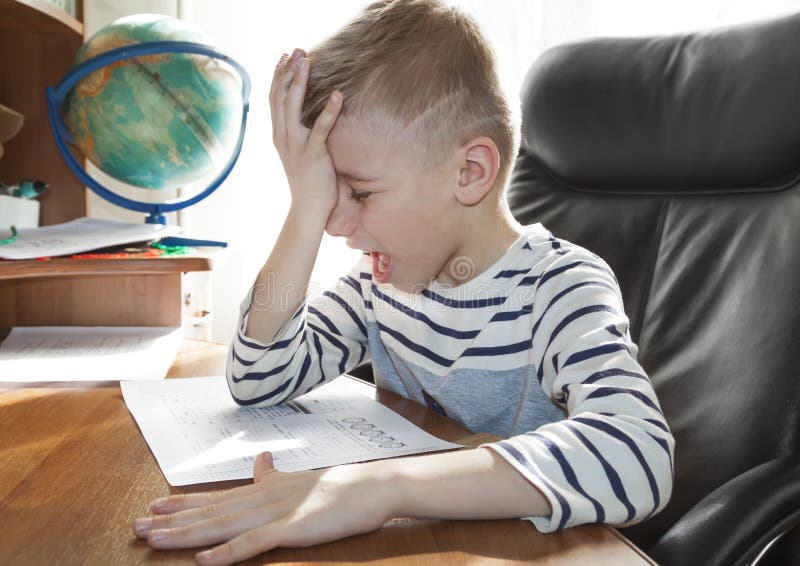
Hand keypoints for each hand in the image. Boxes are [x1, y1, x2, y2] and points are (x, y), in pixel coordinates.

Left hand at [132, 452, 393, 564]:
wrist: (371, 486)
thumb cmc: (338, 488)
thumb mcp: (300, 479)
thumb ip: (275, 475)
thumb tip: (260, 461)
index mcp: (264, 489)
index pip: (216, 496)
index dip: (184, 502)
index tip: (153, 505)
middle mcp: (262, 498)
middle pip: (210, 511)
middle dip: (171, 520)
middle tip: (136, 526)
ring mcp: (276, 512)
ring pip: (223, 525)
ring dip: (186, 534)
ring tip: (154, 540)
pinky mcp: (293, 528)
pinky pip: (256, 542)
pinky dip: (228, 551)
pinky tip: (205, 560)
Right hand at [270, 48, 342, 216]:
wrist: (308, 210)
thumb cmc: (310, 182)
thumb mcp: (300, 153)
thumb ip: (300, 134)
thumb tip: (309, 117)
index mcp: (279, 135)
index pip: (274, 99)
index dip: (278, 76)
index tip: (285, 56)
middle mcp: (283, 137)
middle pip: (279, 97)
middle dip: (287, 72)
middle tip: (297, 50)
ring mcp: (296, 146)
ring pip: (292, 108)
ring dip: (299, 83)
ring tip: (307, 62)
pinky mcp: (313, 155)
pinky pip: (321, 129)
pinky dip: (329, 111)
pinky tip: (337, 95)